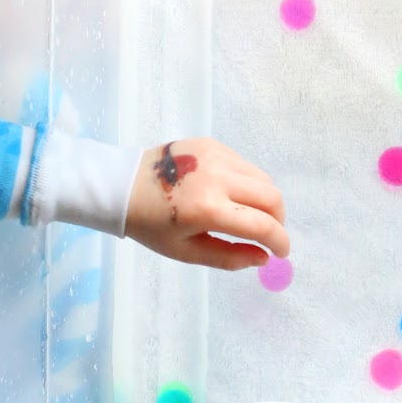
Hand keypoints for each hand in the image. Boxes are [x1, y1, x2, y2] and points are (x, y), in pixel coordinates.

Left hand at [126, 138, 288, 270]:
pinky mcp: (212, 144)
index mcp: (207, 209)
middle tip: (267, 234)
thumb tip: (263, 258)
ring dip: (264, 200)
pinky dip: (246, 183)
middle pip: (272, 196)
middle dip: (278, 220)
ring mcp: (215, 155)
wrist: (120, 185)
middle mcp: (216, 177)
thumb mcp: (186, 251)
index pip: (262, 225)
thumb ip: (229, 257)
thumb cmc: (149, 225)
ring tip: (248, 214)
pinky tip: (227, 193)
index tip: (281, 253)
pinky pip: (244, 165)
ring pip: (262, 178)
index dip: (279, 242)